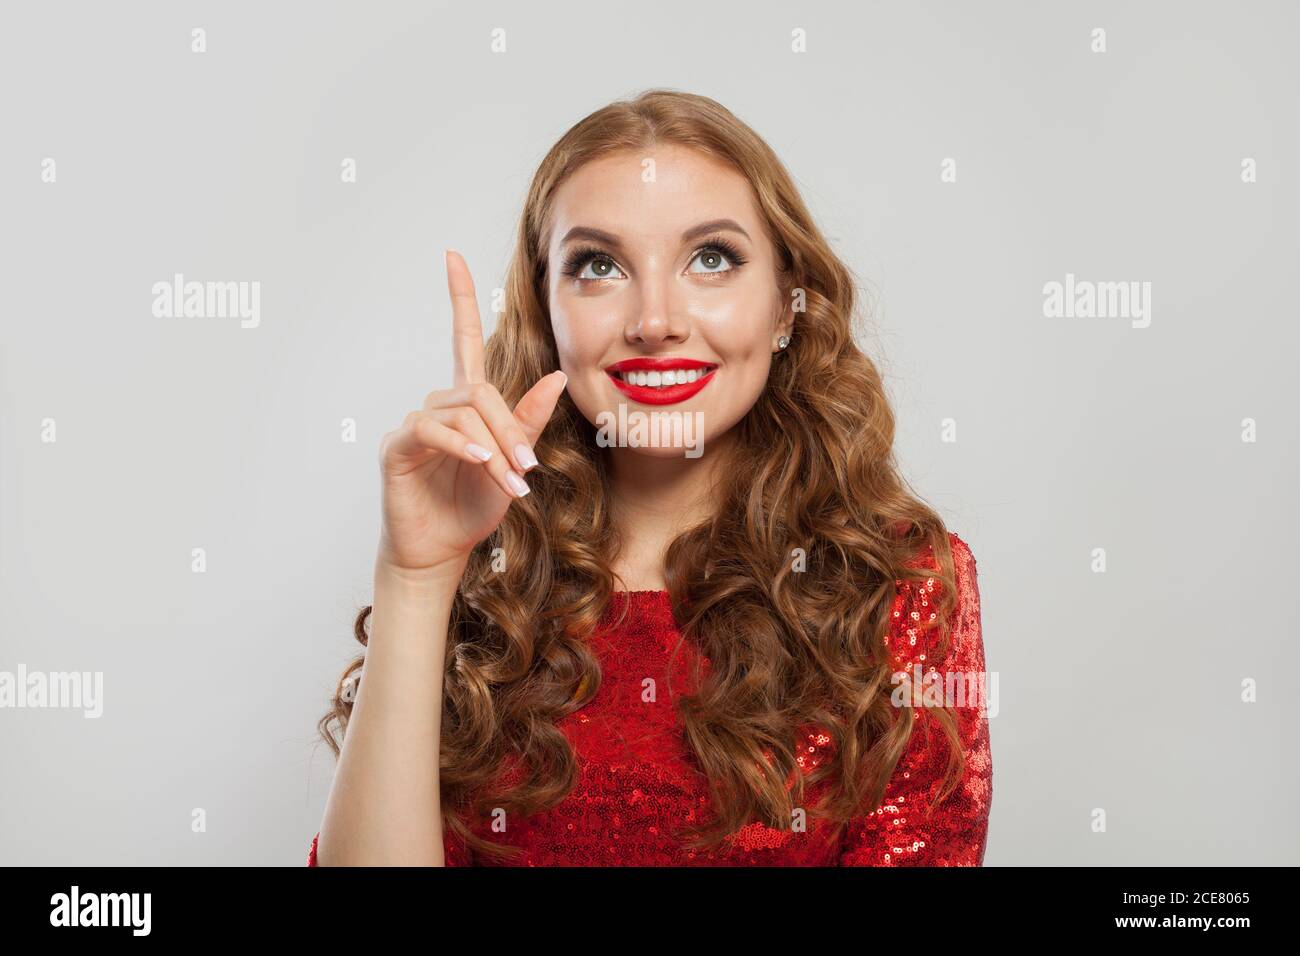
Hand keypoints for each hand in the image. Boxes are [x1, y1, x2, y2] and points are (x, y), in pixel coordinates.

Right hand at [375, 249, 566, 579]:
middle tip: (528, 469)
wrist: (443, 551)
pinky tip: (477, 461)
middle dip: (510, 429)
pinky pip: (432, 430)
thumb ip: (530, 421)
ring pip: (463, 415)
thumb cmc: (474, 506)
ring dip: (492, 448)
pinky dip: (460, 444)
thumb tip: (556, 376)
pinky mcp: (398, 447)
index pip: (462, 338)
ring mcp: (415, 424)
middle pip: (480, 392)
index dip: (459, 297)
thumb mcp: (514, 463)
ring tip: (509, 482)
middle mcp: (439, 406)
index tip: (452, 256)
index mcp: (467, 404)